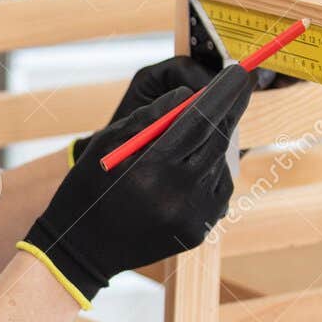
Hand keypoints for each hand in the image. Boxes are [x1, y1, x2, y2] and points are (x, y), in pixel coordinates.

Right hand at [18, 63, 254, 307]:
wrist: (82, 248)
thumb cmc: (89, 188)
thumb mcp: (108, 142)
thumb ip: (151, 116)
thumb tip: (191, 95)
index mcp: (149, 168)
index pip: (200, 119)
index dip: (223, 93)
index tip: (238, 73)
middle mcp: (176, 195)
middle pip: (217, 140)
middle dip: (226, 113)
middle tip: (233, 92)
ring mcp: (191, 217)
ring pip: (219, 164)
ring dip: (213, 144)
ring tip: (190, 141)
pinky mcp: (197, 231)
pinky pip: (218, 191)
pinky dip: (211, 173)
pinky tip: (188, 173)